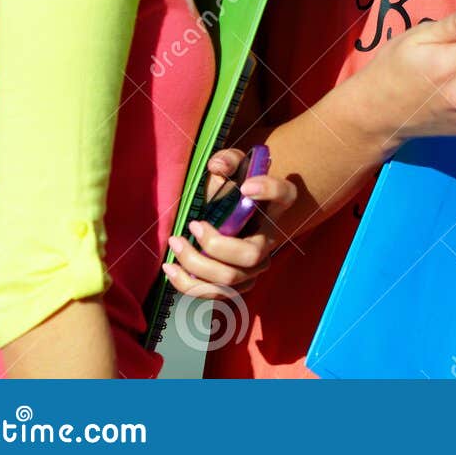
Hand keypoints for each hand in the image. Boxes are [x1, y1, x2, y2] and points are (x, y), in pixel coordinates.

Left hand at [162, 147, 297, 298]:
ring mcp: (253, 269)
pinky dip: (188, 285)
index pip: (285, 194)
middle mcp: (269, 242)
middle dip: (214, 245)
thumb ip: (227, 161)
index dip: (269, 190)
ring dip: (196, 266)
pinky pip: (213, 294)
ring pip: (229, 281)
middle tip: (192, 226)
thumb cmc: (233, 188)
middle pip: (250, 256)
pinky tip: (170, 268)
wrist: (233, 215)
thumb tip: (217, 167)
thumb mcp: (233, 167)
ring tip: (175, 245)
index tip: (245, 185)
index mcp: (273, 206)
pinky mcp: (234, 286)